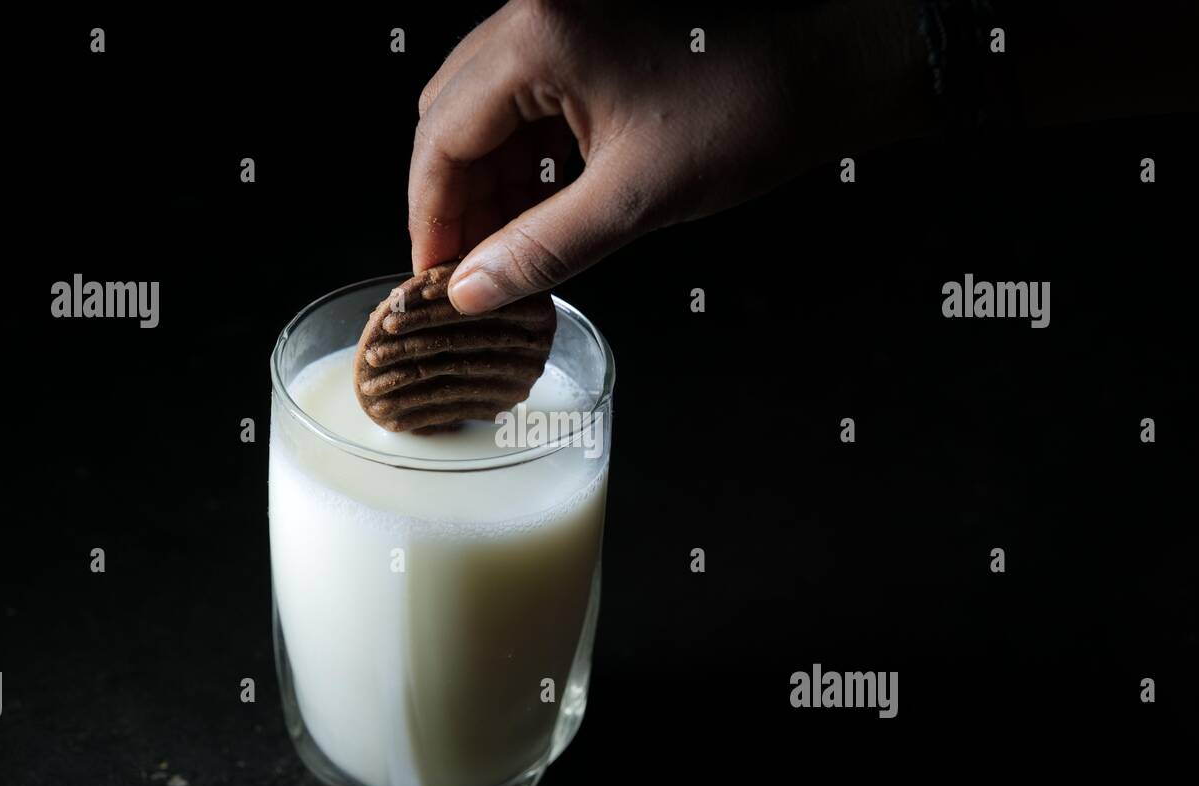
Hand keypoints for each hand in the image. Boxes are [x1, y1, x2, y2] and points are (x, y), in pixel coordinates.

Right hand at [409, 1, 812, 313]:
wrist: (821, 77)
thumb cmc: (745, 118)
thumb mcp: (634, 200)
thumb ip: (541, 250)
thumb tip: (472, 291)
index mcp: (540, 36)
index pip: (443, 135)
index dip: (431, 217)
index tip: (434, 275)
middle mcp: (537, 13)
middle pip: (451, 118)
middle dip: (454, 201)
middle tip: (466, 272)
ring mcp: (558, 20)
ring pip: (484, 114)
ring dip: (487, 186)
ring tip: (502, 254)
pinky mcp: (582, 38)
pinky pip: (523, 105)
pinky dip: (521, 162)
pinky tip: (532, 215)